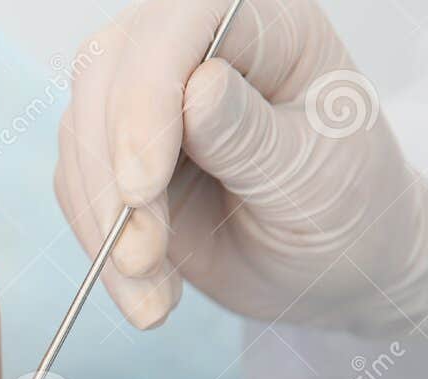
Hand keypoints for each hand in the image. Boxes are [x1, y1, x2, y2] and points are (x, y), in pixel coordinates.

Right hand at [56, 0, 427, 332]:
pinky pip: (79, 188)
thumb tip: (195, 88)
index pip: (182, 24)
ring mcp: (149, 97)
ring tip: (154, 301)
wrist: (333, 266)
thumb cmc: (348, 208)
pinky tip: (147, 293)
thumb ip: (253, 135)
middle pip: (108, 72)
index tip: (139, 189)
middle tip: (141, 260)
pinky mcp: (118, 152)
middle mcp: (196, 44)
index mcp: (265, 24)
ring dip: (103, 227)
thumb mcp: (314, 179)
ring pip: (82, 135)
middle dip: (111, 174)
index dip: (147, 96)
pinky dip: (99, 248)